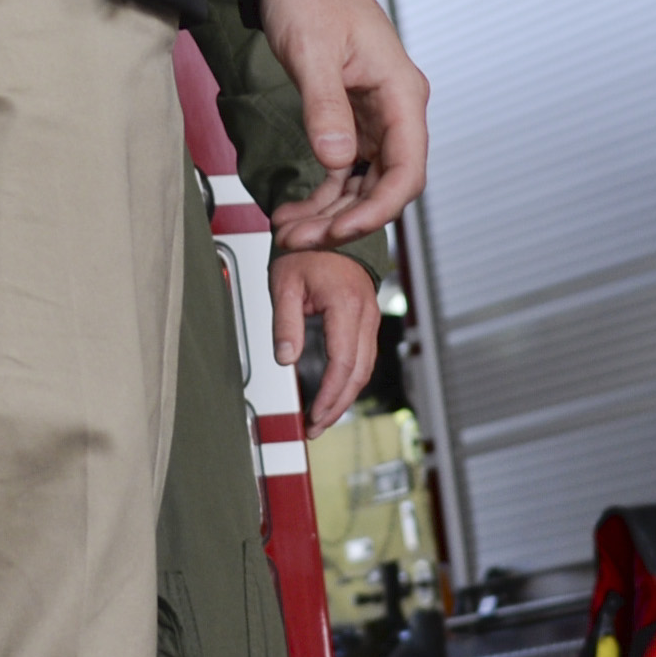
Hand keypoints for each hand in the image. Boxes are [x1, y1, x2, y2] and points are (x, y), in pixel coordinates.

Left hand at [253, 0, 430, 246]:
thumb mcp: (312, 50)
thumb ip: (325, 106)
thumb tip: (337, 159)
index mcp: (401, 93)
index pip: (407, 170)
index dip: (378, 210)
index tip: (341, 230)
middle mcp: (396, 109)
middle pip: (385, 185)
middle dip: (346, 219)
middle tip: (302, 241)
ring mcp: (375, 116)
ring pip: (363, 183)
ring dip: (330, 212)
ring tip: (290, 232)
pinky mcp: (352, 116)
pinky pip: (345, 167)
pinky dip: (323, 192)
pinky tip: (295, 210)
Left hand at [272, 241, 382, 434]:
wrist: (330, 228)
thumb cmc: (306, 251)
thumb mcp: (284, 283)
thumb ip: (286, 323)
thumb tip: (286, 359)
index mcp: (346, 303)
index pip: (343, 362)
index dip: (329, 395)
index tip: (313, 416)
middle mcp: (365, 312)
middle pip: (358, 372)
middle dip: (337, 405)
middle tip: (314, 428)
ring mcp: (371, 316)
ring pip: (365, 368)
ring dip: (345, 397)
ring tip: (322, 419)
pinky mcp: (368, 319)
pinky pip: (364, 356)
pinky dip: (350, 380)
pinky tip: (335, 394)